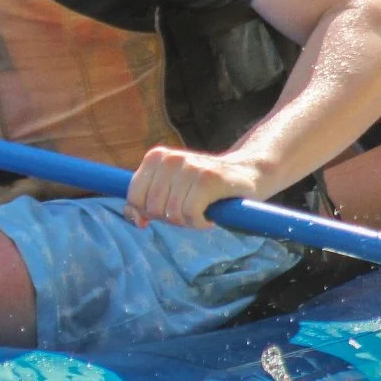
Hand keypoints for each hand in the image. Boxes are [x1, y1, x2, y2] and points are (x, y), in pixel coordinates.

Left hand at [125, 145, 267, 229]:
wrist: (247, 173)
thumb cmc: (203, 188)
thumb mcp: (170, 191)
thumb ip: (145, 204)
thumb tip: (135, 220)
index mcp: (155, 157)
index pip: (134, 197)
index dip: (150, 213)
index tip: (169, 211)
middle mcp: (170, 158)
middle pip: (153, 208)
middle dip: (171, 219)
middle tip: (190, 211)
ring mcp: (189, 166)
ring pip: (172, 213)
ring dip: (188, 222)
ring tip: (202, 212)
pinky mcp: (208, 178)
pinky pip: (190, 213)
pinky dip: (200, 223)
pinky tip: (210, 216)